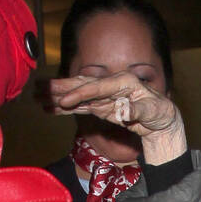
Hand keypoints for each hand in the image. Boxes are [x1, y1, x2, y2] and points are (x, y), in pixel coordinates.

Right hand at [46, 72, 185, 161]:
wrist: (161, 119)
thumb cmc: (160, 112)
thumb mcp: (153, 111)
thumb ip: (137, 110)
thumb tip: (124, 112)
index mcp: (122, 82)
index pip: (96, 87)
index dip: (79, 93)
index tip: (65, 100)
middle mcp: (110, 85)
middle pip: (81, 85)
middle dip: (60, 88)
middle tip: (38, 89)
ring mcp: (104, 96)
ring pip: (77, 94)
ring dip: (58, 97)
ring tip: (38, 98)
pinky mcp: (101, 106)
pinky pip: (81, 106)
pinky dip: (66, 108)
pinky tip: (52, 109)